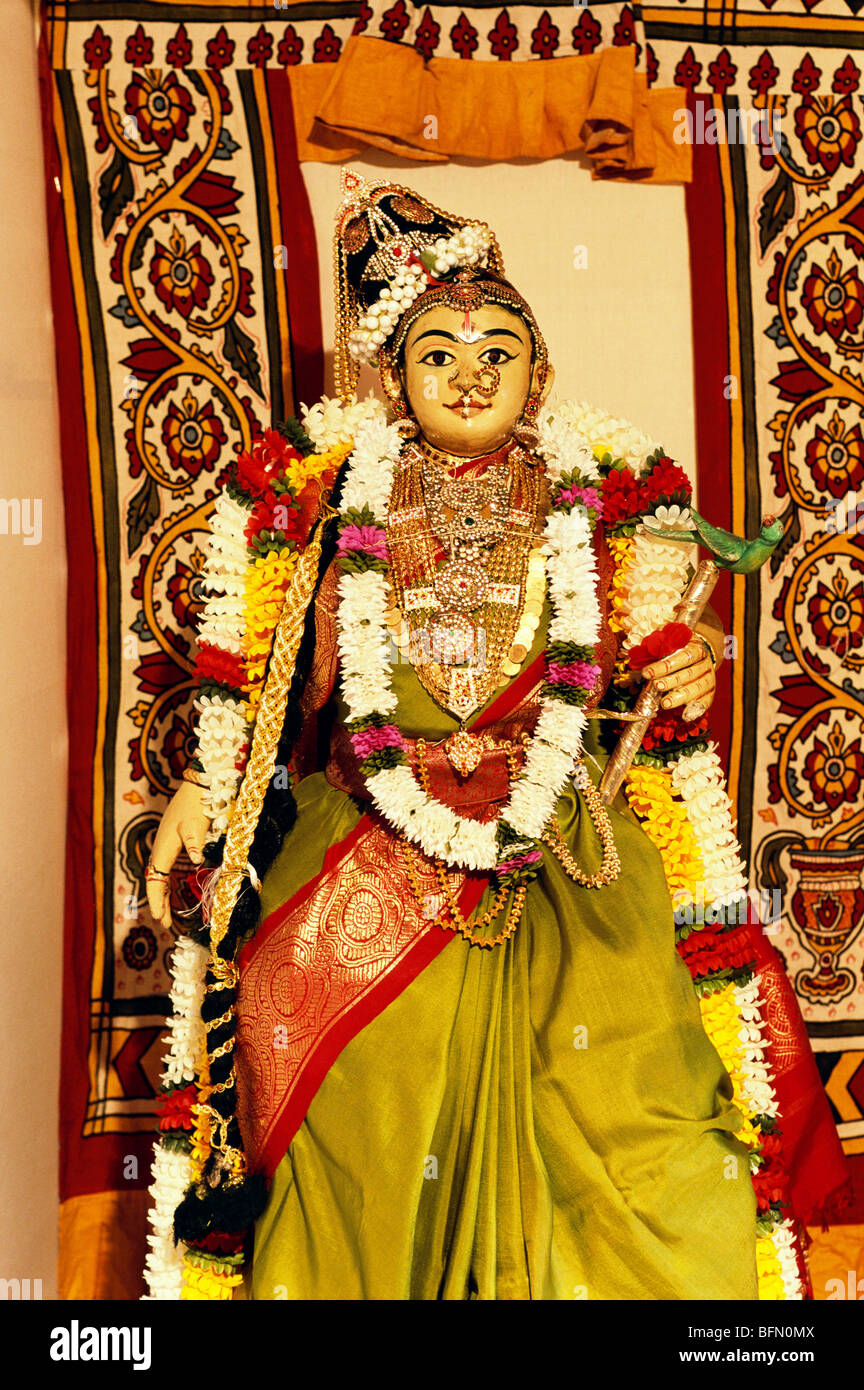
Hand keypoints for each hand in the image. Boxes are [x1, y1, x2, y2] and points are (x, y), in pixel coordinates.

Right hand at [145, 781, 208, 928]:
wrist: (196, 787)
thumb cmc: (195, 805)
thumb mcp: (196, 824)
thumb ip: (194, 842)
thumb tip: (195, 860)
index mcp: (164, 848)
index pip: (155, 880)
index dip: (156, 899)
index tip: (159, 917)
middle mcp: (160, 849)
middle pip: (154, 882)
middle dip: (158, 904)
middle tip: (165, 924)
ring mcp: (164, 847)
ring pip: (158, 877)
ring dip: (161, 897)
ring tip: (167, 917)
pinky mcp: (171, 844)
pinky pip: (163, 870)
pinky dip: (165, 886)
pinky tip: (170, 894)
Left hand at [640, 635, 715, 721]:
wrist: (700, 655)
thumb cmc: (678, 649)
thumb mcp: (671, 643)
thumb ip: (657, 649)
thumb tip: (637, 654)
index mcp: (695, 648)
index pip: (681, 656)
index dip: (664, 665)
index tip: (647, 673)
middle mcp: (705, 663)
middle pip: (689, 673)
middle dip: (671, 681)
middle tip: (656, 686)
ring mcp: (709, 678)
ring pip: (697, 688)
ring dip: (680, 697)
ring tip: (664, 704)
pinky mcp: (710, 692)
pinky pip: (706, 702)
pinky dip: (695, 710)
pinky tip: (684, 716)